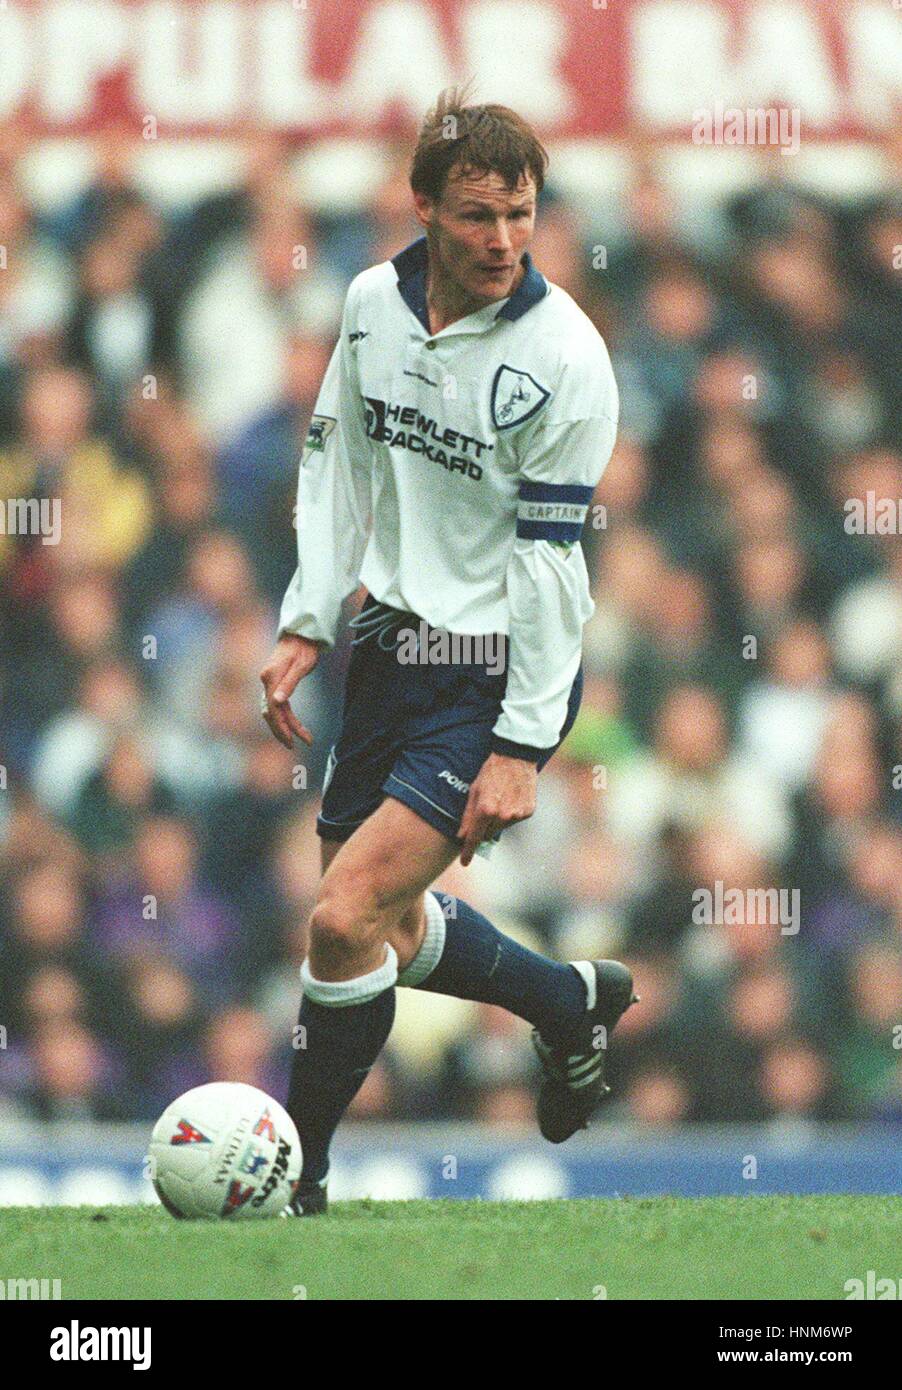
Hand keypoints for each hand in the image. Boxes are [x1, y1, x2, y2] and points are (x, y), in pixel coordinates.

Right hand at [259, 634, 321, 748]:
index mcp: (271, 677)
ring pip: (272, 710)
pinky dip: (284, 717)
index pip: (272, 707)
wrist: (300, 634)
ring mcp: (268, 682)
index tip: (291, 740)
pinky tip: (293, 726)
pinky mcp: (273, 683)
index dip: (281, 726)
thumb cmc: (304, 649)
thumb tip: (278, 701)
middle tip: (293, 746)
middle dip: (281, 731)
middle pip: (270, 712)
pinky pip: (277, 704)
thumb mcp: (301, 666)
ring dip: (283, 726)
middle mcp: (266, 680)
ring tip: (297, 739)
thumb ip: (289, 683)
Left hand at [457, 752, 536, 866]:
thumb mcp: (474, 791)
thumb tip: (462, 836)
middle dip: (484, 827)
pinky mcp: (528, 811)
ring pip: (502, 827)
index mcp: (485, 810)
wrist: (516, 756)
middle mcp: (502, 815)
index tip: (464, 862)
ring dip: (499, 819)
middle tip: (485, 810)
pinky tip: (512, 797)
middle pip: (488, 833)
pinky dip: (512, 813)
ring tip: (501, 797)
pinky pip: (516, 819)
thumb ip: (468, 816)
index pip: (475, 838)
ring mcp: (517, 814)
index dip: (468, 851)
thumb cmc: (490, 772)